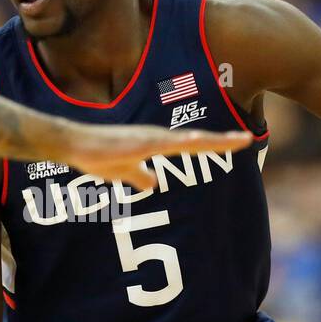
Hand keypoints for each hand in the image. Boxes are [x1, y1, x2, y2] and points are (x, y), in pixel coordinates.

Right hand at [62, 126, 252, 190]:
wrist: (72, 143)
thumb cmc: (96, 154)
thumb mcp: (123, 171)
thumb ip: (139, 176)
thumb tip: (152, 183)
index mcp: (156, 144)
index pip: (192, 144)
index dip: (215, 144)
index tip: (239, 143)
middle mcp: (157, 138)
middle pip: (196, 140)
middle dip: (222, 141)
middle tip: (248, 139)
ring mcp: (147, 139)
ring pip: (185, 140)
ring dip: (209, 141)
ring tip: (234, 141)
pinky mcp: (135, 143)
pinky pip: (163, 144)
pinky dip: (180, 143)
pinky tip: (195, 142)